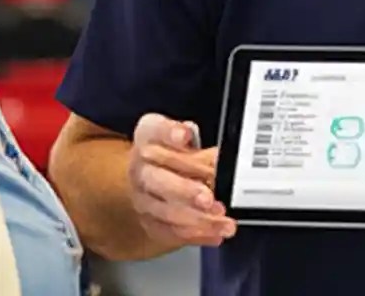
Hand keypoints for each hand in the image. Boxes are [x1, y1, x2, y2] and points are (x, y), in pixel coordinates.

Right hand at [129, 113, 236, 246]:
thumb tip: (221, 160)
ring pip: (167, 212)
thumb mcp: (189, 138)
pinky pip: (172, 233)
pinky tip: (216, 234)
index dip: (169, 133)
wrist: (153, 173)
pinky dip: (197, 235)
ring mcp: (142, 198)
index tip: (185, 135)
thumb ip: (202, 147)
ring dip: (198, 220)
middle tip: (207, 198)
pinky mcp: (150, 222)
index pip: (154, 130)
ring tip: (224, 222)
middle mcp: (140, 167)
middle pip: (157, 180)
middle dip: (184, 191)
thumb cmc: (174, 151)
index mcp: (148, 137)